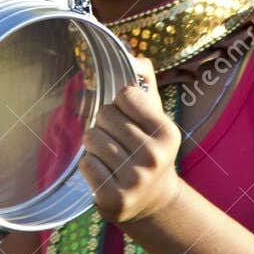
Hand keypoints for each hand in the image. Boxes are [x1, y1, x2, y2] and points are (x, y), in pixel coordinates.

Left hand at [79, 56, 181, 225]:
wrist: (153, 200)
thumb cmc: (149, 147)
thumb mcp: (155, 116)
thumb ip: (144, 81)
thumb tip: (130, 53)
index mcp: (167, 132)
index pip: (125, 95)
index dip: (121, 103)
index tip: (129, 118)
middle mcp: (154, 157)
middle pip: (104, 116)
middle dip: (105, 124)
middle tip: (118, 140)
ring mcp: (135, 180)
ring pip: (92, 139)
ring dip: (95, 145)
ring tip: (111, 157)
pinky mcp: (115, 199)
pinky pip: (86, 164)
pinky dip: (90, 166)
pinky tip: (105, 173)